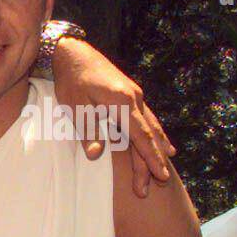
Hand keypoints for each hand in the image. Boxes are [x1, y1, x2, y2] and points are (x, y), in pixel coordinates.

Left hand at [52, 37, 175, 197]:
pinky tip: (161, 142)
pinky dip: (155, 134)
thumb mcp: (75, 107)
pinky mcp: (130, 95)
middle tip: (158, 184)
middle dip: (153, 161)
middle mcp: (135, 99)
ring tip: (165, 168)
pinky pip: (147, 118)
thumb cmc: (71, 81)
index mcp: (123, 103)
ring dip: (157, 148)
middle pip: (149, 135)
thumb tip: (97, 155)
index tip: (161, 175)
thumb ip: (88, 130)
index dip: (151, 158)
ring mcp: (135, 95)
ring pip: (152, 127)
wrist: (73, 52)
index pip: (141, 137)